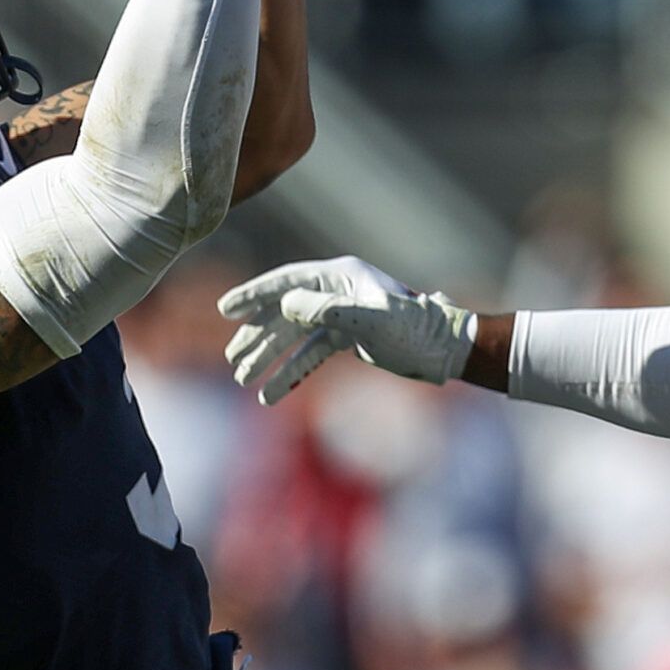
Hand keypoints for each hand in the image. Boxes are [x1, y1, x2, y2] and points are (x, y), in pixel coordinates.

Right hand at [219, 256, 475, 402]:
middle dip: (257, 336)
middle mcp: (337, 291)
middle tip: (232, 360)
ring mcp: (341, 315)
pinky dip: (292, 372)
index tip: (226, 309)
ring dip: (269, 357)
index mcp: (340, 276)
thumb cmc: (414, 329)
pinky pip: (311, 354)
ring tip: (243, 378)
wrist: (444, 350)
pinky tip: (271, 394)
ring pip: (294, 336)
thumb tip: (285, 305)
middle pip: (284, 312)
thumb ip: (329, 310)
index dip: (254, 294)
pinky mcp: (348, 338)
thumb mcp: (373, 319)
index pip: (287, 282)